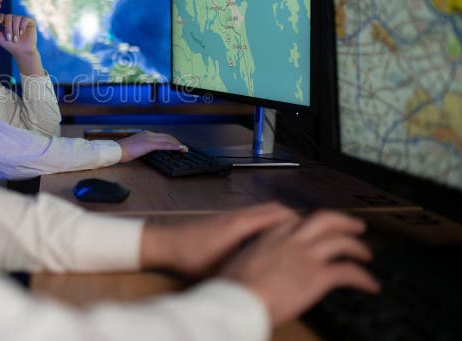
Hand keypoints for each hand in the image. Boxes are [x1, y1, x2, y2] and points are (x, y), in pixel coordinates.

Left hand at [0, 14, 43, 74]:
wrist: (22, 52)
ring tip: (16, 38)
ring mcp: (22, 20)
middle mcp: (14, 19)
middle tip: (9, 38)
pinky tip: (22, 33)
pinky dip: (22, 26)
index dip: (0, 18)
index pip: (2, 15)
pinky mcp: (30, 22)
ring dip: (15, 29)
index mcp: (6, 22)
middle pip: (9, 16)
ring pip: (17, 18)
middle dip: (8, 28)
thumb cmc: (9, 45)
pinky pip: (25, 19)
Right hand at [115, 130, 186, 162]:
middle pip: (167, 137)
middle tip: (183, 148)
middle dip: (176, 142)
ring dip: (177, 144)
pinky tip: (179, 149)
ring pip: (168, 140)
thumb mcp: (135, 147)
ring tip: (184, 149)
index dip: (170, 140)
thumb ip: (142, 147)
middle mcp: (149, 134)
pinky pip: (165, 145)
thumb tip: (146, 151)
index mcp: (145, 134)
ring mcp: (150, 138)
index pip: (161, 136)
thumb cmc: (122, 151)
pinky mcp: (150, 144)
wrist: (117, 150)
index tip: (176, 145)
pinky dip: (174, 147)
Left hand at [140, 203, 297, 276]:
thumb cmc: (190, 257)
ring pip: (264, 210)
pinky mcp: (226, 219)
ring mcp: (232, 215)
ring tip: (295, 234)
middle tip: (311, 232)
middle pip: (275, 208)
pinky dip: (267, 221)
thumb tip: (271, 272)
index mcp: (240, 224)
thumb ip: (247, 265)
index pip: (278, 215)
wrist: (167, 244)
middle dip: (295, 219)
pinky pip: (255, 214)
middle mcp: (238, 215)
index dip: (299, 223)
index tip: (314, 231)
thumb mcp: (222, 266)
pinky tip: (270, 237)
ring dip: (281, 219)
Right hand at [219, 210, 379, 325]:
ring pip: (340, 241)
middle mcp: (290, 240)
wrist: (237, 299)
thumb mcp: (240, 263)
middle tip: (355, 226)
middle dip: (343, 221)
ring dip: (357, 247)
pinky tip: (370, 285)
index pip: (297, 220)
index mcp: (270, 236)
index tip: (318, 228)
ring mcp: (305, 256)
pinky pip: (348, 272)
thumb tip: (259, 270)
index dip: (312, 222)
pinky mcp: (317, 276)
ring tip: (366, 254)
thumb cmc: (233, 287)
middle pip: (324, 219)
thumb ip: (256, 259)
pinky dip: (363, 278)